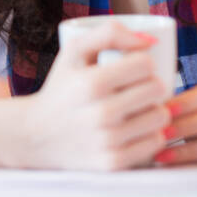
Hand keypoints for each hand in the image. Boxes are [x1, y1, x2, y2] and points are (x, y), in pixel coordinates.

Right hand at [16, 19, 172, 169]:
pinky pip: (155, 143)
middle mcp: (100, 113)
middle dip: (150, 86)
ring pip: (161, 118)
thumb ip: (109, 33)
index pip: (145, 64)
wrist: (35, 135)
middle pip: (158, 89)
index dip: (141, 63)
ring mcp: (108, 141)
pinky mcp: (114, 163)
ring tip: (134, 110)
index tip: (130, 70)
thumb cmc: (60, 89)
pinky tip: (132, 130)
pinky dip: (148, 135)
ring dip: (153, 111)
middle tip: (134, 90)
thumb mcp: (73, 52)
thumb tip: (151, 41)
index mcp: (91, 83)